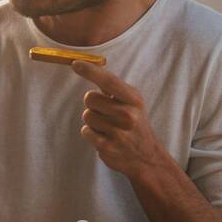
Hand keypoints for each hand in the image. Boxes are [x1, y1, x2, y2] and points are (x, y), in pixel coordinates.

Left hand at [72, 61, 165, 180]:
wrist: (146, 157)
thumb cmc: (134, 124)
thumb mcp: (132, 103)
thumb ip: (113, 89)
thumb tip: (87, 68)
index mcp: (134, 100)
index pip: (109, 81)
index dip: (91, 71)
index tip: (75, 64)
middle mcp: (127, 115)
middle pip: (90, 98)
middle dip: (93, 104)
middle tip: (106, 113)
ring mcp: (118, 132)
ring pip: (87, 115)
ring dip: (93, 120)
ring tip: (108, 127)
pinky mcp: (108, 147)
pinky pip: (86, 131)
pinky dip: (91, 133)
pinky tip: (105, 137)